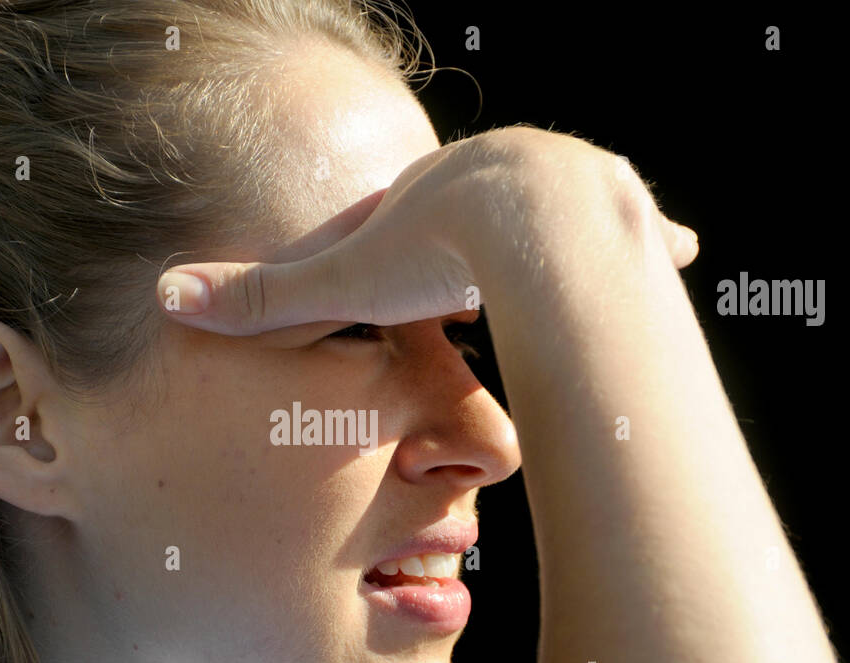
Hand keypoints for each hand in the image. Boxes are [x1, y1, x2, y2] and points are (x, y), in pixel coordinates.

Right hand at [154, 127, 697, 334]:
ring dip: (557, 232)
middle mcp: (493, 174)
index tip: (395, 270)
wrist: (527, 226)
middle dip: (475, 234)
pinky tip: (684, 250)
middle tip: (482, 263)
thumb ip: (263, 300)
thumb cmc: (430, 253)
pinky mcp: (613, 212)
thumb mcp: (338, 285)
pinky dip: (649, 240)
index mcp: (427, 193)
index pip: (399, 221)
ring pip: (556, 209)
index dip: (390, 250)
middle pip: (479, 210)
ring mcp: (557, 183)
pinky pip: (633, 225)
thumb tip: (165, 298)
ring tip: (575, 255)